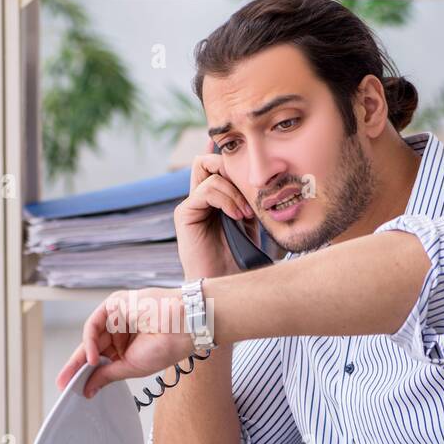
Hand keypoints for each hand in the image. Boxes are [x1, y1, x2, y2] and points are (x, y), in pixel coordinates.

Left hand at [56, 288, 195, 397]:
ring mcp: (117, 316)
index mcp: (127, 347)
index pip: (100, 359)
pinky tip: (91, 356)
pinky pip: (95, 323)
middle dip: (77, 366)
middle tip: (64, 382)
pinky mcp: (115, 303)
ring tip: (79, 373)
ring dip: (83, 356)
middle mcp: (120, 331)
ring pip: (91, 336)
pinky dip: (90, 341)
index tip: (69, 388)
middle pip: (91, 348)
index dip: (84, 373)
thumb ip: (106, 375)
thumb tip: (87, 389)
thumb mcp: (130, 368)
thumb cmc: (166, 346)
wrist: (183, 327)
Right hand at [176, 149, 259, 279]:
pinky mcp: (184, 213)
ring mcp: (190, 205)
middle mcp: (199, 199)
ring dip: (233, 189)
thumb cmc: (240, 257)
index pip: (218, 164)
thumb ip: (248, 198)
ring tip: (245, 213)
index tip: (257, 182)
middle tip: (249, 190)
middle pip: (208, 160)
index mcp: (214, 199)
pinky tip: (236, 216)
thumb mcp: (250, 222)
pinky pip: (205, 190)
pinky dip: (225, 199)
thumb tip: (259, 174)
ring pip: (208, 170)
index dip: (236, 164)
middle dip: (231, 168)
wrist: (225, 283)